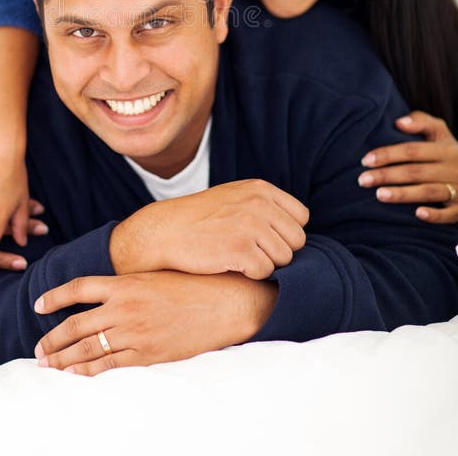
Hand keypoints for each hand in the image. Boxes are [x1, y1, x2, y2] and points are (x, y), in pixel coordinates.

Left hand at [33, 271, 276, 374]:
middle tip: (38, 349)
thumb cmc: (192, 285)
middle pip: (75, 324)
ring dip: (63, 358)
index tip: (39, 305)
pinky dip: (88, 371)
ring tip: (47, 364)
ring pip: (87, 348)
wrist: (223, 303)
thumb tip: (104, 291)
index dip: (54, 296)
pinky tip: (75, 374)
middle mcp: (124, 307)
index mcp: (125, 283)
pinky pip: (109, 366)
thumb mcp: (155, 275)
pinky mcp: (146, 354)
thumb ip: (127, 284)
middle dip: (52, 339)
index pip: (78, 287)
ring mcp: (134, 333)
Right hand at [110, 179, 308, 279]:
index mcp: (260, 189)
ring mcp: (250, 226)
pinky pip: (265, 271)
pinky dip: (251, 274)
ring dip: (265, 264)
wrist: (163, 232)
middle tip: (251, 252)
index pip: (301, 217)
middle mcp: (259, 203)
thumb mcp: (234, 197)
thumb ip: (264, 206)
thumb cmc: (200, 219)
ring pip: (284, 259)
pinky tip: (230, 265)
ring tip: (238, 257)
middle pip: (296, 240)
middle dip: (278, 251)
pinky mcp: (240, 249)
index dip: (286, 233)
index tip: (265, 239)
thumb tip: (299, 229)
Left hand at [357, 111, 457, 222]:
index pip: (412, 150)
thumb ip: (422, 122)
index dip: (388, 154)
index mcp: (445, 149)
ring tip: (379, 195)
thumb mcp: (442, 133)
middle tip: (362, 180)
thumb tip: (398, 122)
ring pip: (429, 191)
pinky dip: (436, 215)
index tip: (365, 160)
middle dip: (387, 175)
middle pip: (415, 172)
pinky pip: (450, 214)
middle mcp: (451, 168)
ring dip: (404, 194)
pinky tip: (418, 214)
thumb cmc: (451, 153)